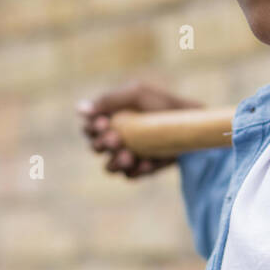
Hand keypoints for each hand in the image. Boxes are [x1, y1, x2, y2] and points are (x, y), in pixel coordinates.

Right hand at [76, 80, 203, 177]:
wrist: (189, 119)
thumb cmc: (160, 103)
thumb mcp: (136, 94)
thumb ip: (108, 100)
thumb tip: (80, 109)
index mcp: (108, 121)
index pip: (89, 129)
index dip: (92, 129)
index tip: (105, 123)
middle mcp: (114, 140)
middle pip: (96, 148)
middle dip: (103, 145)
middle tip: (117, 139)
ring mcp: (127, 156)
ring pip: (109, 167)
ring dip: (115, 162)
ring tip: (128, 155)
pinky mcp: (141, 168)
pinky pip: (130, 176)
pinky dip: (136, 171)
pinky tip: (145, 164)